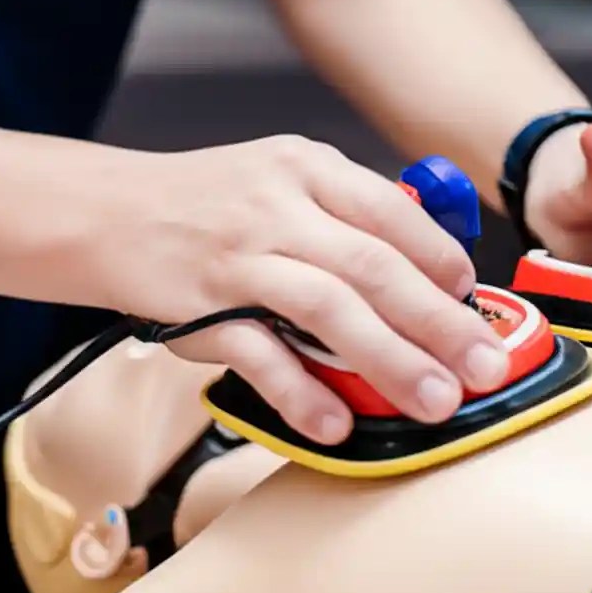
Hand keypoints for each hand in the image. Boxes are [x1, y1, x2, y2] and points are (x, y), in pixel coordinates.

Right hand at [90, 135, 509, 442]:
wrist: (106, 212)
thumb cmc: (207, 204)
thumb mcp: (282, 181)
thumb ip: (348, 216)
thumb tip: (429, 266)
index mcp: (308, 169)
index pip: (393, 213)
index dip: (442, 260)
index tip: (474, 301)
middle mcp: (278, 206)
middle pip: (374, 266)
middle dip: (440, 321)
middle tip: (485, 365)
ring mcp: (239, 255)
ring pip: (328, 308)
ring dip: (389, 358)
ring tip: (434, 399)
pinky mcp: (200, 306)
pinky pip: (259, 353)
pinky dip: (301, 390)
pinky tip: (337, 422)